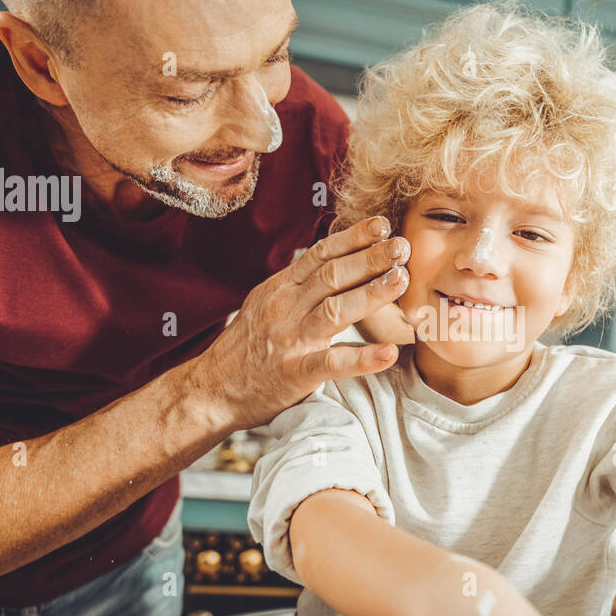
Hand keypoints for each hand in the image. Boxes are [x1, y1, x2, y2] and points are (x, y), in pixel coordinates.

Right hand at [190, 216, 409, 429]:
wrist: (211, 390)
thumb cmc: (246, 347)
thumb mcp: (266, 303)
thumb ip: (298, 283)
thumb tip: (332, 256)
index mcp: (281, 289)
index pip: (320, 254)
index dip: (353, 237)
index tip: (383, 224)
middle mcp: (285, 308)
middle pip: (332, 275)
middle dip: (370, 257)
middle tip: (404, 245)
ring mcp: (290, 341)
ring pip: (335, 310)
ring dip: (371, 293)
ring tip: (402, 281)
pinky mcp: (294, 374)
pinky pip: (332, 364)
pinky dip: (362, 358)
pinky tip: (389, 352)